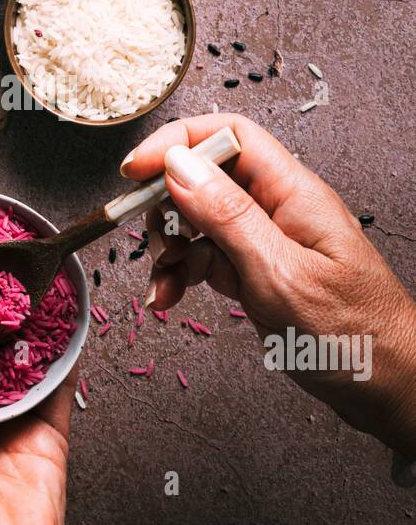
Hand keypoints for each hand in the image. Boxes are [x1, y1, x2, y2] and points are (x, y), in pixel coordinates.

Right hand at [121, 114, 415, 457]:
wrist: (389, 388)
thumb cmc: (355, 336)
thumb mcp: (280, 274)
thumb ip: (227, 217)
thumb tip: (178, 164)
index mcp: (293, 192)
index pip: (228, 136)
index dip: (176, 143)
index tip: (134, 171)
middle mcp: (279, 209)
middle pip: (205, 177)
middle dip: (166, 205)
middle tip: (153, 242)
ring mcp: (267, 242)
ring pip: (199, 221)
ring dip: (170, 248)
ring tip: (163, 283)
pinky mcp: (259, 273)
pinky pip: (207, 259)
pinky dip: (183, 275)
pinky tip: (170, 298)